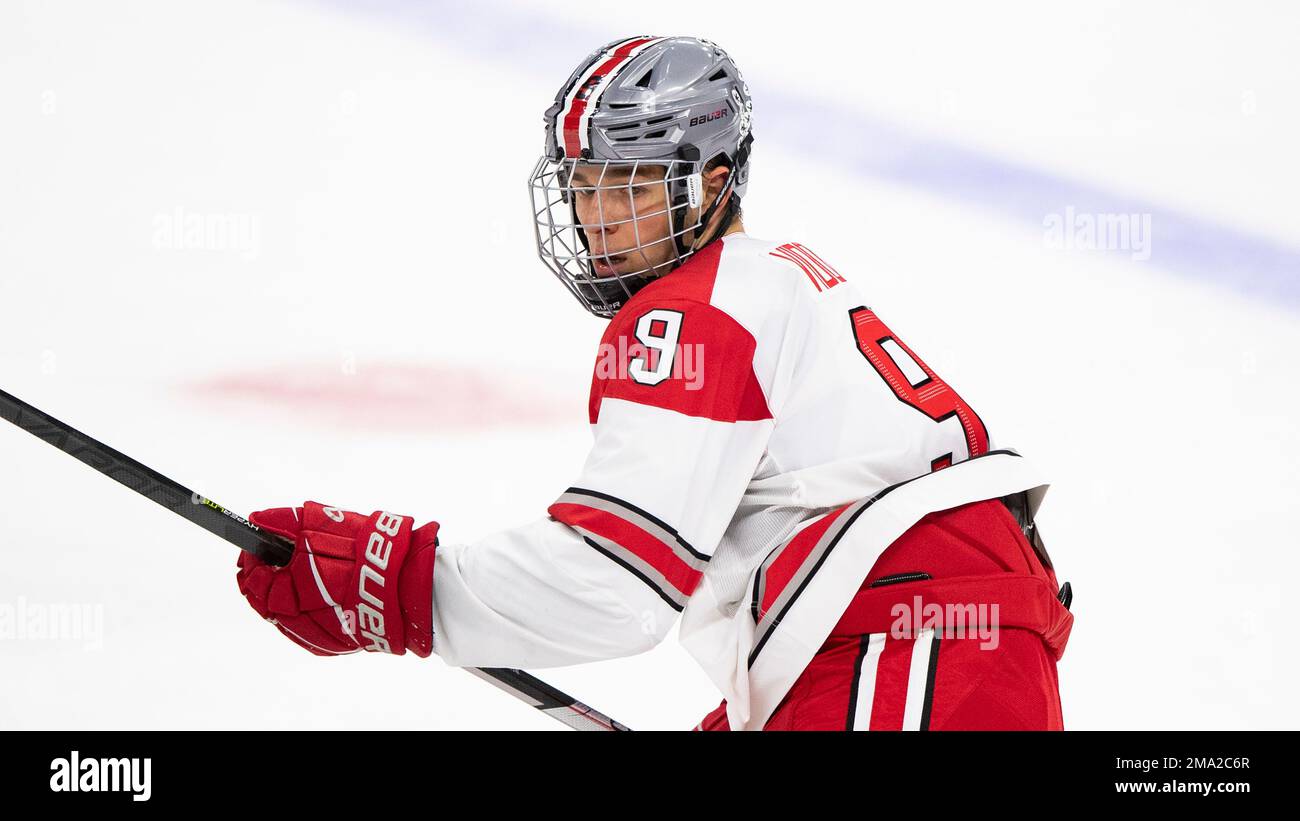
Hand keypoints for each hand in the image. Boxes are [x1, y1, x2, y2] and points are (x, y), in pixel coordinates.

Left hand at [236, 501, 437, 656]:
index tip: (253, 547)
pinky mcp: (335, 644)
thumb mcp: (332, 524)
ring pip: (283, 619)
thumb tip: (256, 519)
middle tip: (269, 561)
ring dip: (280, 598)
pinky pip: (305, 631)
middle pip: (265, 601)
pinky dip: (301, 614)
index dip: (251, 561)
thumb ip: (289, 521)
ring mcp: (320, 634)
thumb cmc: (379, 553)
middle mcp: (306, 615)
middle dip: (263, 579)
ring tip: (292, 578)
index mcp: (302, 584)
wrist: (417, 588)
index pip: (256, 578)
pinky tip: (309, 599)